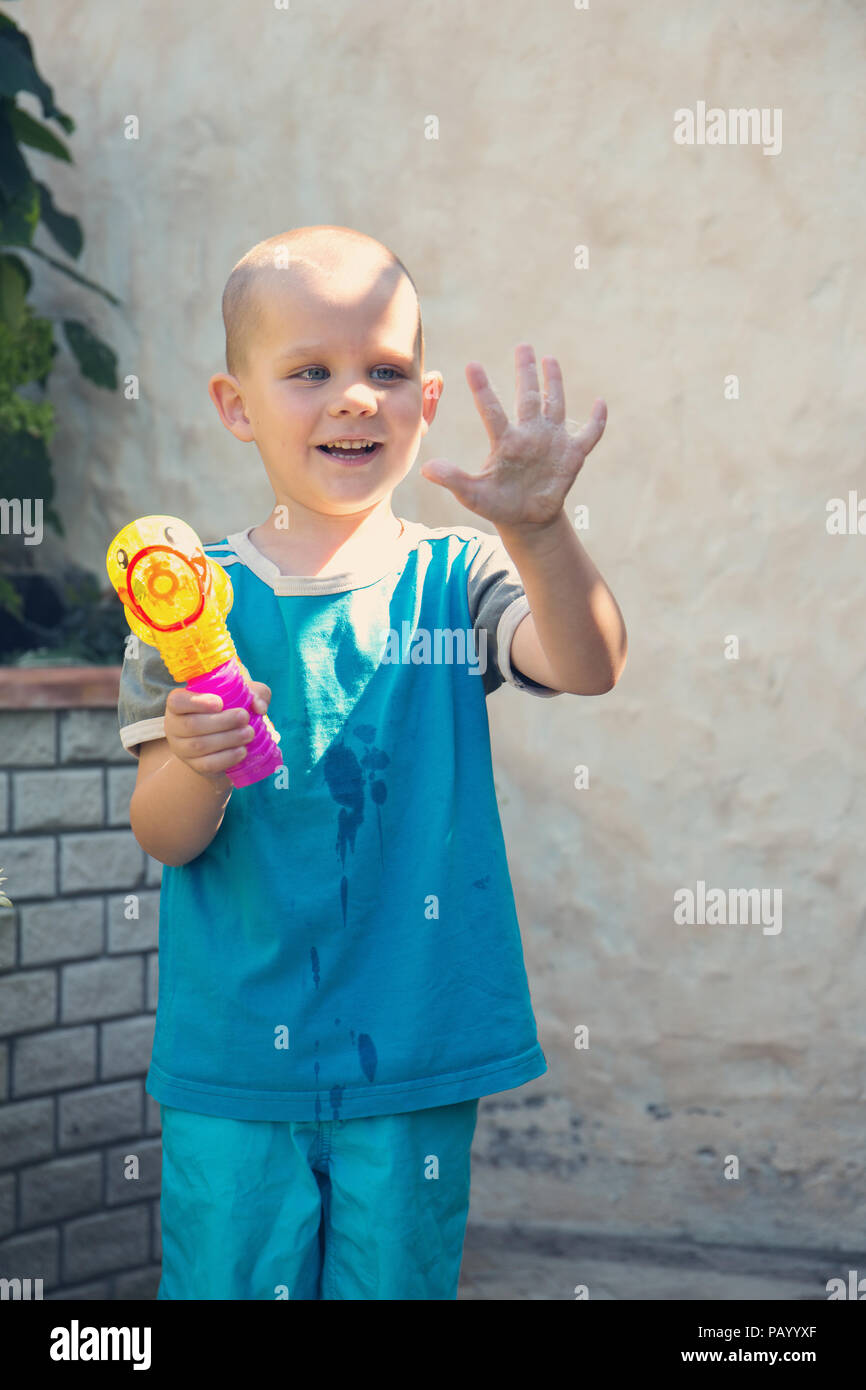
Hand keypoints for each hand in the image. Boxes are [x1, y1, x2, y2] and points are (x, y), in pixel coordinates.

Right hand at [164, 681, 271, 781]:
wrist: (224, 742)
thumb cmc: (230, 709)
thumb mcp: (242, 695)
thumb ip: (255, 693)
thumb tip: (258, 706)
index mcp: (178, 703)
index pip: (177, 701)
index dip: (197, 702)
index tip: (220, 703)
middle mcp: (174, 725)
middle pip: (192, 725)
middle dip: (222, 721)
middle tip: (244, 717)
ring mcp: (182, 748)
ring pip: (200, 745)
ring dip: (228, 739)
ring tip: (249, 734)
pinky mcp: (195, 765)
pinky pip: (208, 764)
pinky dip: (227, 757)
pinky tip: (242, 751)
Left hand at [420, 343, 605, 530]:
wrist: (526, 519)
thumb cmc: (497, 504)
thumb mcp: (472, 494)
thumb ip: (453, 480)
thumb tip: (426, 469)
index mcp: (505, 442)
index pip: (492, 410)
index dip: (483, 389)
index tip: (472, 365)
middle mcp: (529, 434)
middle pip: (528, 397)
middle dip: (526, 371)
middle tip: (523, 345)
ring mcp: (552, 442)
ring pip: (555, 405)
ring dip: (554, 383)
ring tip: (549, 359)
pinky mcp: (572, 455)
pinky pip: (589, 435)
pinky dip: (597, 421)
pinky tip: (601, 403)